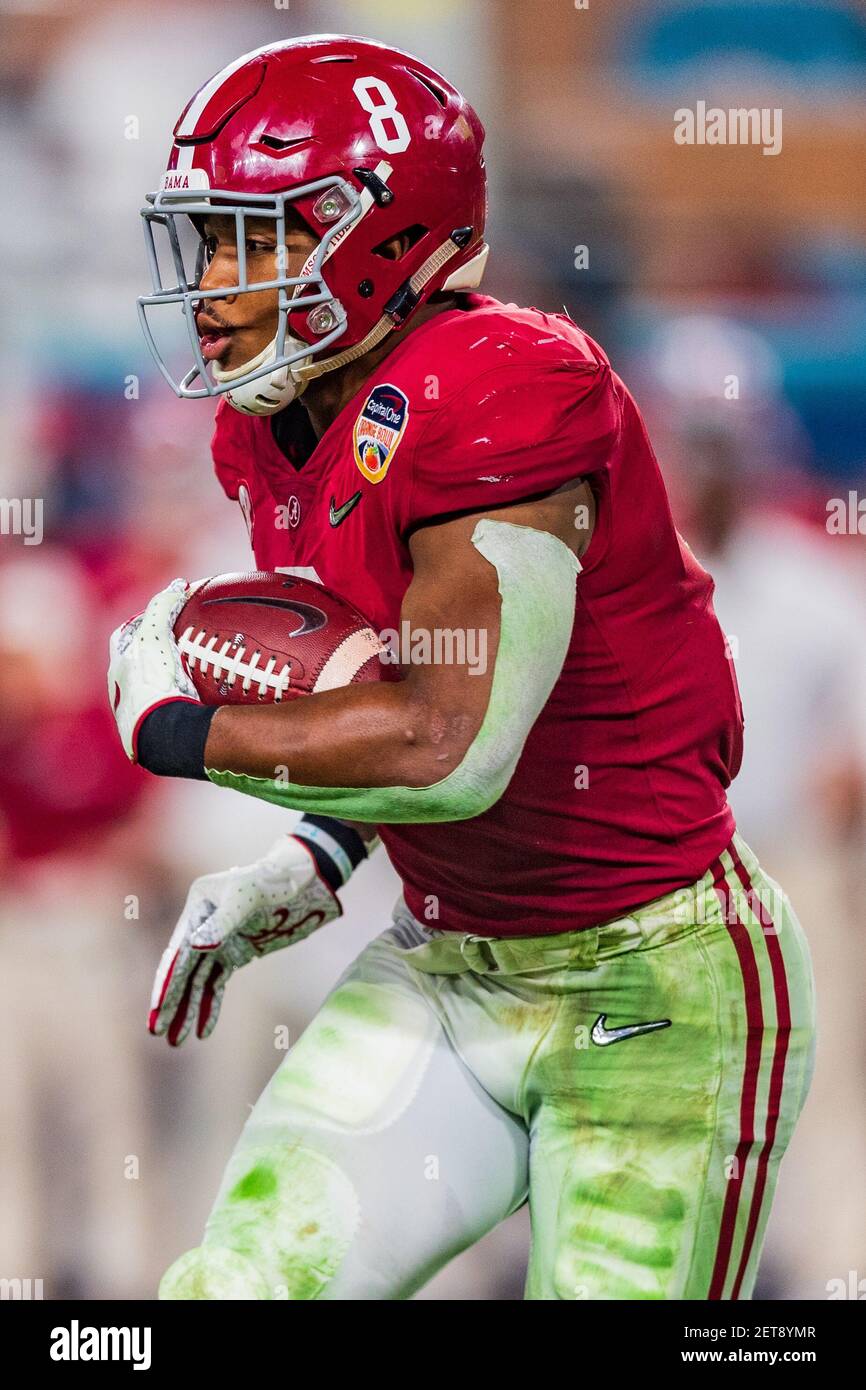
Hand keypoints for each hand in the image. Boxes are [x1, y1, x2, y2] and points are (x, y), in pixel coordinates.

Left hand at [108, 577, 204, 760]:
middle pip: (143, 662)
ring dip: (178, 679)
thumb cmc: (152, 682)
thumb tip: (178, 585)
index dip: (141, 621)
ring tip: (205, 669)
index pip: (126, 635)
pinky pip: (180, 707)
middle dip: (161, 651)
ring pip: (161, 688)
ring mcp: (144, 712)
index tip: (162, 613)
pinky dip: (195, 700)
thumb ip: (163, 607)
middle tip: (186, 641)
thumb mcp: (154, 636)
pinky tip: (215, 697)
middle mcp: (126, 690)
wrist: (162, 734)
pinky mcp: (162, 730)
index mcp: (119, 667)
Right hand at [149, 834, 340, 1045]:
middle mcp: (201, 925)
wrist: (300, 879)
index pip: (178, 953)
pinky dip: (209, 1006)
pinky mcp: (234, 953)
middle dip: (169, 1002)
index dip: (166, 983)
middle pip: (182, 971)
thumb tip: (198, 947)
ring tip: (175, 1041)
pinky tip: (203, 1031)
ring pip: (197, 982)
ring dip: (186, 1010)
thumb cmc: (272, 881)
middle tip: (155, 1032)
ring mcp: (217, 941)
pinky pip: (217, 984)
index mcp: (197, 907)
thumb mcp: (248, 897)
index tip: (157, 1009)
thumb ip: (223, 921)